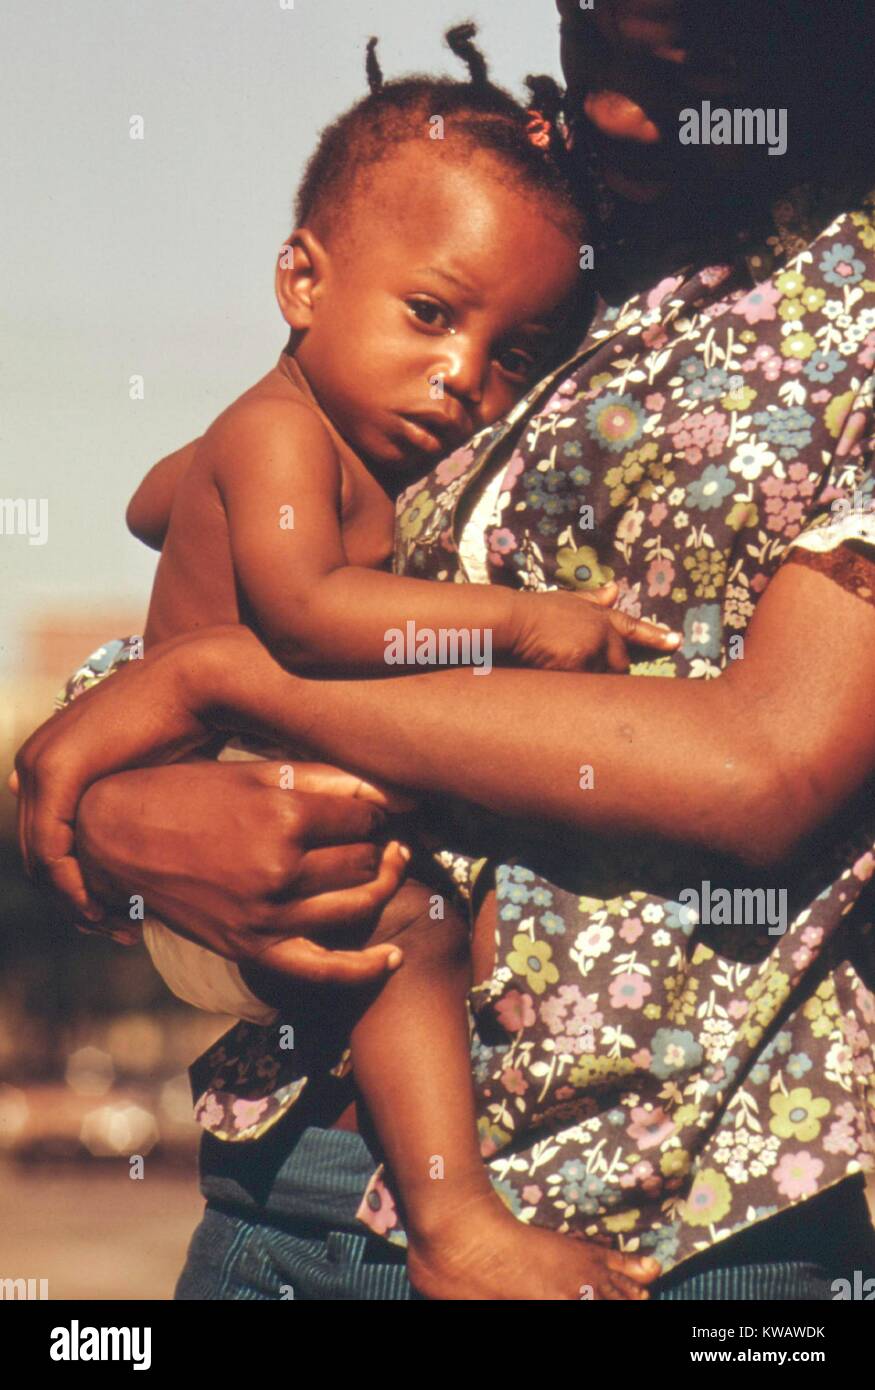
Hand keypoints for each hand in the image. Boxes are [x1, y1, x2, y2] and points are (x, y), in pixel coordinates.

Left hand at [14, 632, 218, 918]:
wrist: (196, 682)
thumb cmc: (188, 725)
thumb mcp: (147, 774)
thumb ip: (125, 804)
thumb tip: (132, 843)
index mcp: (49, 763)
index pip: (45, 844)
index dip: (74, 887)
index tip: (111, 917)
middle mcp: (32, 763)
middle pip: (36, 858)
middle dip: (73, 904)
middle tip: (113, 934)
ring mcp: (37, 765)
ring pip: (38, 862)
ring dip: (73, 904)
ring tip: (114, 929)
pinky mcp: (54, 772)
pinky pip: (50, 851)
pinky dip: (72, 887)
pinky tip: (104, 908)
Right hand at [76, 759, 413, 984]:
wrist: (116, 838)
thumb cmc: (188, 794)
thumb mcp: (256, 774)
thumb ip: (326, 779)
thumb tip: (392, 788)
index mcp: (284, 816)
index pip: (366, 817)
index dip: (382, 811)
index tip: (383, 807)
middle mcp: (279, 868)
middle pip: (366, 861)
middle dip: (383, 844)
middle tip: (389, 834)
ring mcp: (265, 915)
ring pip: (357, 905)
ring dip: (382, 886)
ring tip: (389, 868)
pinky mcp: (250, 947)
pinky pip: (322, 969)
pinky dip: (364, 968)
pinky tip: (393, 958)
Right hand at [509, 583, 680, 671]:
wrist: (513, 618)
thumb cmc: (534, 611)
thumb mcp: (566, 599)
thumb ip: (592, 599)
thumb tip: (615, 589)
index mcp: (599, 615)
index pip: (633, 627)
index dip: (655, 635)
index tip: (676, 641)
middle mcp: (601, 630)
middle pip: (619, 663)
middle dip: (606, 671)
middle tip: (580, 671)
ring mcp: (592, 646)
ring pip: (599, 678)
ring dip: (586, 680)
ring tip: (562, 670)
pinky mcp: (580, 661)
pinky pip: (583, 686)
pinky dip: (572, 686)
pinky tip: (556, 676)